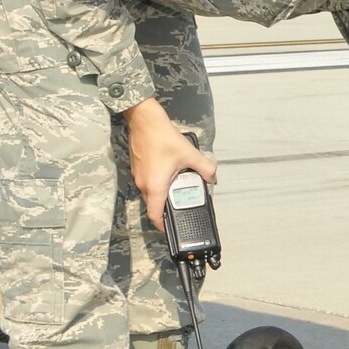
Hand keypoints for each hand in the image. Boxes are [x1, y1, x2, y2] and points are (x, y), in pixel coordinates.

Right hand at [124, 98, 217, 230]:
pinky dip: (157, 183)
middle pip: (153, 204)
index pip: (155, 215)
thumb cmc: (163, 138)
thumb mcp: (190, 154)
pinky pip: (147, 182)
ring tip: (177, 186)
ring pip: (150, 193)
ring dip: (162, 193)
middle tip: (180, 203)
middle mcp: (143, 184)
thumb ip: (206, 168)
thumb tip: (212, 178)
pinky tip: (168, 172)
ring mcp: (138, 176)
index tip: (170, 228)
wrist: (144, 120)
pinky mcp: (137, 168)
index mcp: (155, 186)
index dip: (162, 225)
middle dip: (166, 207)